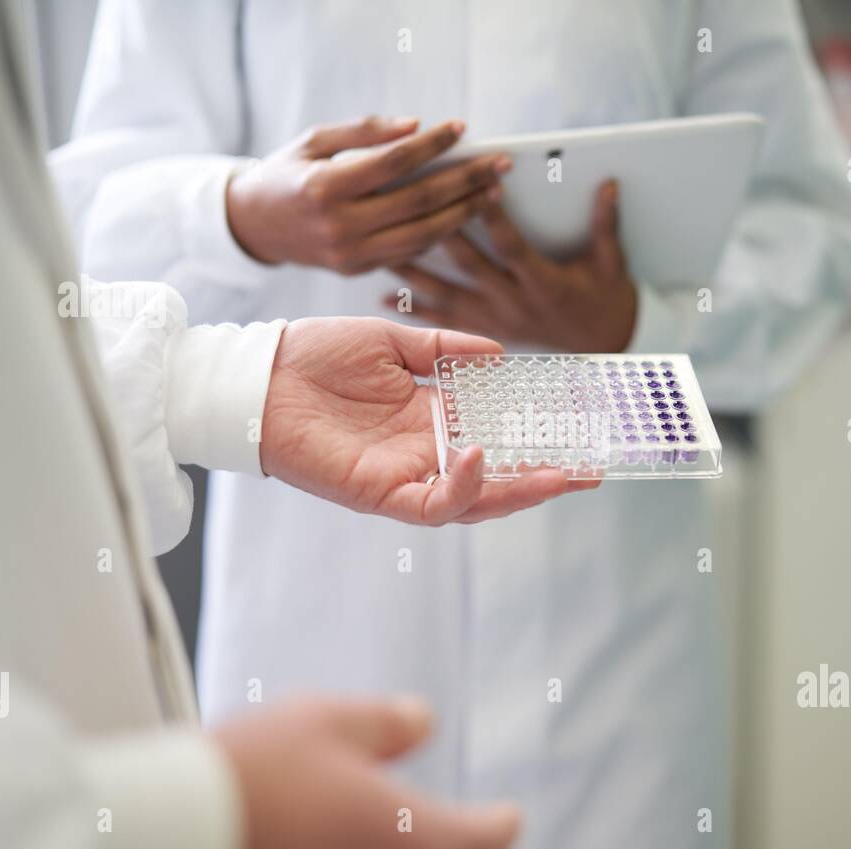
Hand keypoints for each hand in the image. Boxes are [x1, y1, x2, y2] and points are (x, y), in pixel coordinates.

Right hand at [213, 697, 520, 848]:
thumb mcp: (329, 721)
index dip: (500, 822)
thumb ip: (388, 723)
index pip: (490, 840)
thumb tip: (421, 723)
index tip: (506, 814)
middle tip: (465, 835)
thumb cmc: (253, 774)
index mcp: (418, 837)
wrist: (176, 828)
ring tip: (406, 837)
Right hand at [226, 116, 510, 273]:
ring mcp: (350, 254)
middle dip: (464, 181)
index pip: (394, 163)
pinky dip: (440, 236)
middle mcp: (339, 225)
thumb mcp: (315, 141)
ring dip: (464, 214)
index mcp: (325, 187)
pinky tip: (463, 216)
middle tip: (498, 166)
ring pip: (422, 236)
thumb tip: (414, 126)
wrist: (256, 225)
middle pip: (418, 202)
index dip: (432, 145)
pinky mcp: (358, 271)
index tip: (462, 128)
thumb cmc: (288, 173)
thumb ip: (364, 132)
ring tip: (492, 194)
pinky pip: (409, 254)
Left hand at [260, 316, 591, 524]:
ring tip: (558, 476)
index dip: (536, 435)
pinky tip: (480, 457)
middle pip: (497, 477)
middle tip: (591, 470)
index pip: (496, 432)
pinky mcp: (379, 493)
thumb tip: (499, 354)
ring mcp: (405, 477)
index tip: (577, 429)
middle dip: (545, 478)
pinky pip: (430, 504)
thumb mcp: (391, 342)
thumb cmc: (316, 355)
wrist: (259, 373)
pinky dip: (460, 489)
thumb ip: (445, 350)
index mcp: (429, 417)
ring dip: (518, 492)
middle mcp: (424, 453)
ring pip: (474, 500)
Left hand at [385, 180, 636, 351]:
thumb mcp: (611, 264)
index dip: (497, 217)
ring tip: (382, 251)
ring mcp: (496, 320)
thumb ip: (605, 224)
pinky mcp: (485, 330)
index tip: (481, 185)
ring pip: (447, 293)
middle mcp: (514, 303)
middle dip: (442, 233)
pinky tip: (386, 296)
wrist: (601, 347)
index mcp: (544, 283)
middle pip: (470, 266)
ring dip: (413, 272)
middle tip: (412, 207)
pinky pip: (444, 321)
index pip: (513, 246)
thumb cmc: (605, 301)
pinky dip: (414, 308)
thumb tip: (609, 185)